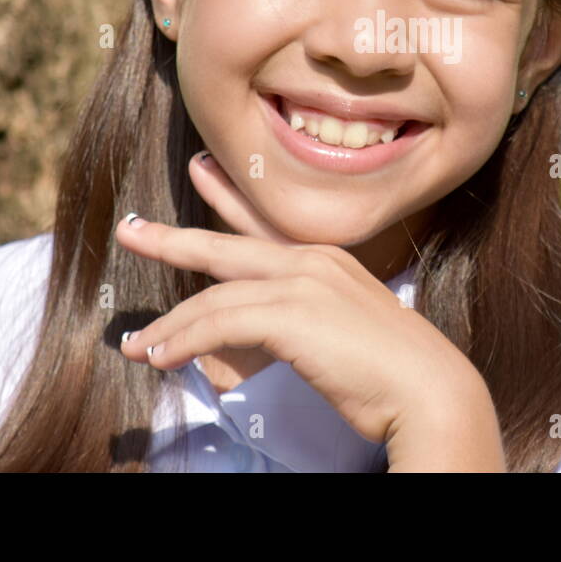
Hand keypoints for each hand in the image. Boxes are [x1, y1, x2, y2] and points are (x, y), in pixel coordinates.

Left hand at [115, 151, 505, 469]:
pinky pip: (217, 324)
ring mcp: (302, 282)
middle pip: (226, 246)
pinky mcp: (291, 313)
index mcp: (327, 259)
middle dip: (172, 240)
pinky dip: (183, 341)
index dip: (226, 198)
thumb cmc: (390, 375)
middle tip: (131, 231)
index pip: (264, 223)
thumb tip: (243, 348)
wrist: (428, 390)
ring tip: (137, 346)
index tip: (199, 171)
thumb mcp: (339, 337)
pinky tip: (161, 358)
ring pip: (214, 297)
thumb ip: (298, 329)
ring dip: (169, 326)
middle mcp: (312, 259)